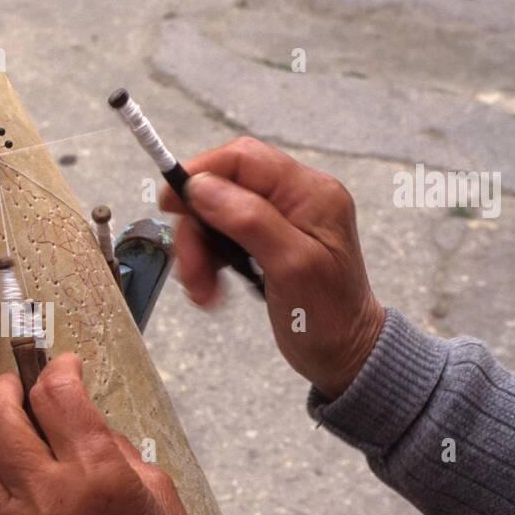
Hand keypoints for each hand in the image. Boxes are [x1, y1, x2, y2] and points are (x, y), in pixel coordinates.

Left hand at [0, 353, 221, 514]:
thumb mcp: (159, 489)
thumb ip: (111, 445)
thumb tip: (76, 410)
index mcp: (98, 475)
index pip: (57, 394)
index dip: (58, 367)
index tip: (63, 365)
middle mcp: (49, 498)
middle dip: (4, 388)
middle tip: (19, 388)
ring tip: (9, 436)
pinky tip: (4, 481)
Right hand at [160, 136, 385, 399]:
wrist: (345, 355)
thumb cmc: (330, 318)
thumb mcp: (292, 268)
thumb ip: (250, 221)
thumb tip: (202, 186)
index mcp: (311, 193)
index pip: (243, 159)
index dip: (200, 173)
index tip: (169, 203)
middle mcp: (297, 197)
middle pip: (223, 187)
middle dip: (197, 228)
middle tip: (190, 270)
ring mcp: (282, 219)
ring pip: (217, 214)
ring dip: (199, 250)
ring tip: (202, 290)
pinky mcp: (267, 241)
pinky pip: (223, 237)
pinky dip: (208, 261)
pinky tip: (210, 288)